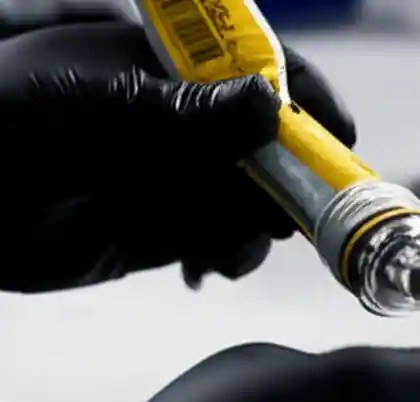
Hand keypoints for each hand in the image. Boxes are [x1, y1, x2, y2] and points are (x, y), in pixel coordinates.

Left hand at [0, 22, 356, 292]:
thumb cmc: (14, 112)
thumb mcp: (104, 98)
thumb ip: (189, 110)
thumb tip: (266, 106)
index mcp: (173, 70)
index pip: (261, 74)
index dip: (305, 101)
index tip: (339, 135)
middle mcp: (183, 124)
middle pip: (270, 147)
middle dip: (292, 179)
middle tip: (299, 205)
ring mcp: (175, 179)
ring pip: (250, 203)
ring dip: (256, 227)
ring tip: (230, 247)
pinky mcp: (161, 232)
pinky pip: (217, 242)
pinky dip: (225, 255)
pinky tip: (207, 265)